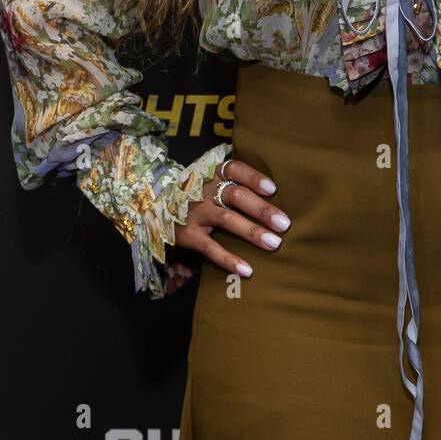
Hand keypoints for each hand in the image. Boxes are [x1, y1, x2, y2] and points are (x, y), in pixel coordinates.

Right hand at [164, 158, 291, 291]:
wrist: (156, 206)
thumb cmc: (197, 193)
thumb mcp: (211, 180)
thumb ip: (236, 182)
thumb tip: (276, 194)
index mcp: (213, 174)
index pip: (235, 169)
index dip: (254, 177)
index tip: (272, 189)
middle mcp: (205, 190)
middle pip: (236, 195)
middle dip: (262, 210)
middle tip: (284, 223)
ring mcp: (196, 212)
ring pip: (228, 220)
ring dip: (252, 232)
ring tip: (274, 243)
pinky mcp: (188, 235)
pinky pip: (210, 248)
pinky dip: (229, 259)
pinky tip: (247, 270)